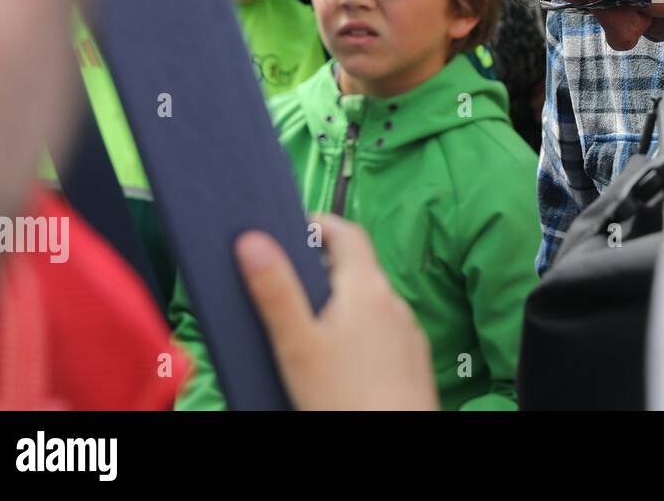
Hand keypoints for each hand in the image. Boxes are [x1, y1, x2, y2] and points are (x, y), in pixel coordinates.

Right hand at [235, 214, 437, 410]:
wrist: (393, 439)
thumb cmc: (344, 398)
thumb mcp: (297, 344)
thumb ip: (275, 291)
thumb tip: (252, 240)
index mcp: (366, 287)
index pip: (348, 232)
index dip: (320, 224)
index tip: (294, 228)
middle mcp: (393, 302)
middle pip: (358, 268)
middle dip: (324, 269)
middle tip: (289, 280)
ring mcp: (407, 330)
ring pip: (370, 303)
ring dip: (342, 302)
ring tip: (309, 324)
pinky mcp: (412, 357)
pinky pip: (383, 331)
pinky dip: (360, 332)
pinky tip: (340, 357)